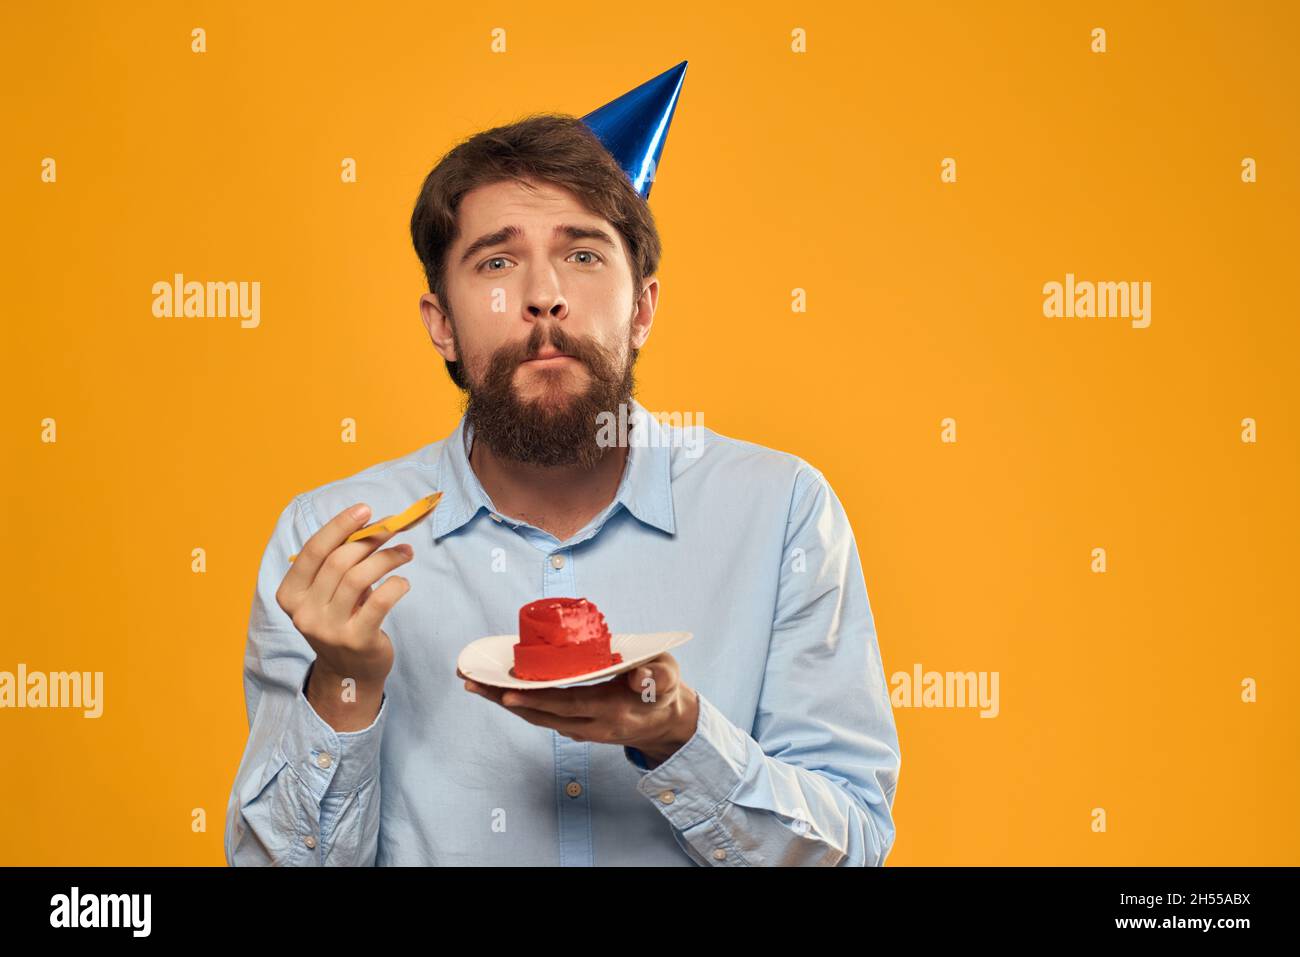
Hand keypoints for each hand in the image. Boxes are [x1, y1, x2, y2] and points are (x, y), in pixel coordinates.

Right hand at [276, 502, 413, 728]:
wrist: (349, 674)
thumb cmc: (342, 620)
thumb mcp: (330, 593)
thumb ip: (340, 562)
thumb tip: (373, 523)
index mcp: (290, 595)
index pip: (313, 551)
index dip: (339, 526)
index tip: (365, 509)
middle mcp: (304, 612)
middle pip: (339, 561)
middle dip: (370, 539)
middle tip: (394, 528)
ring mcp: (328, 629)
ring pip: (359, 577)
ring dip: (388, 558)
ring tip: (406, 551)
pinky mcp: (356, 641)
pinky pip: (380, 601)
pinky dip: (396, 585)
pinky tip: (404, 582)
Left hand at [457, 653, 699, 766]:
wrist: (665, 724)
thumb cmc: (665, 691)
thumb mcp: (669, 678)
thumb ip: (657, 677)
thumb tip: (638, 678)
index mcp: (611, 712)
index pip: (567, 705)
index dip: (536, 699)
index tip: (506, 692)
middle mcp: (590, 727)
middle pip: (539, 714)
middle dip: (502, 698)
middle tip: (471, 681)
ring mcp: (581, 731)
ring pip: (536, 717)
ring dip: (503, 701)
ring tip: (473, 683)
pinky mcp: (575, 727)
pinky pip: (542, 715)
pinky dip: (519, 703)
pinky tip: (498, 688)